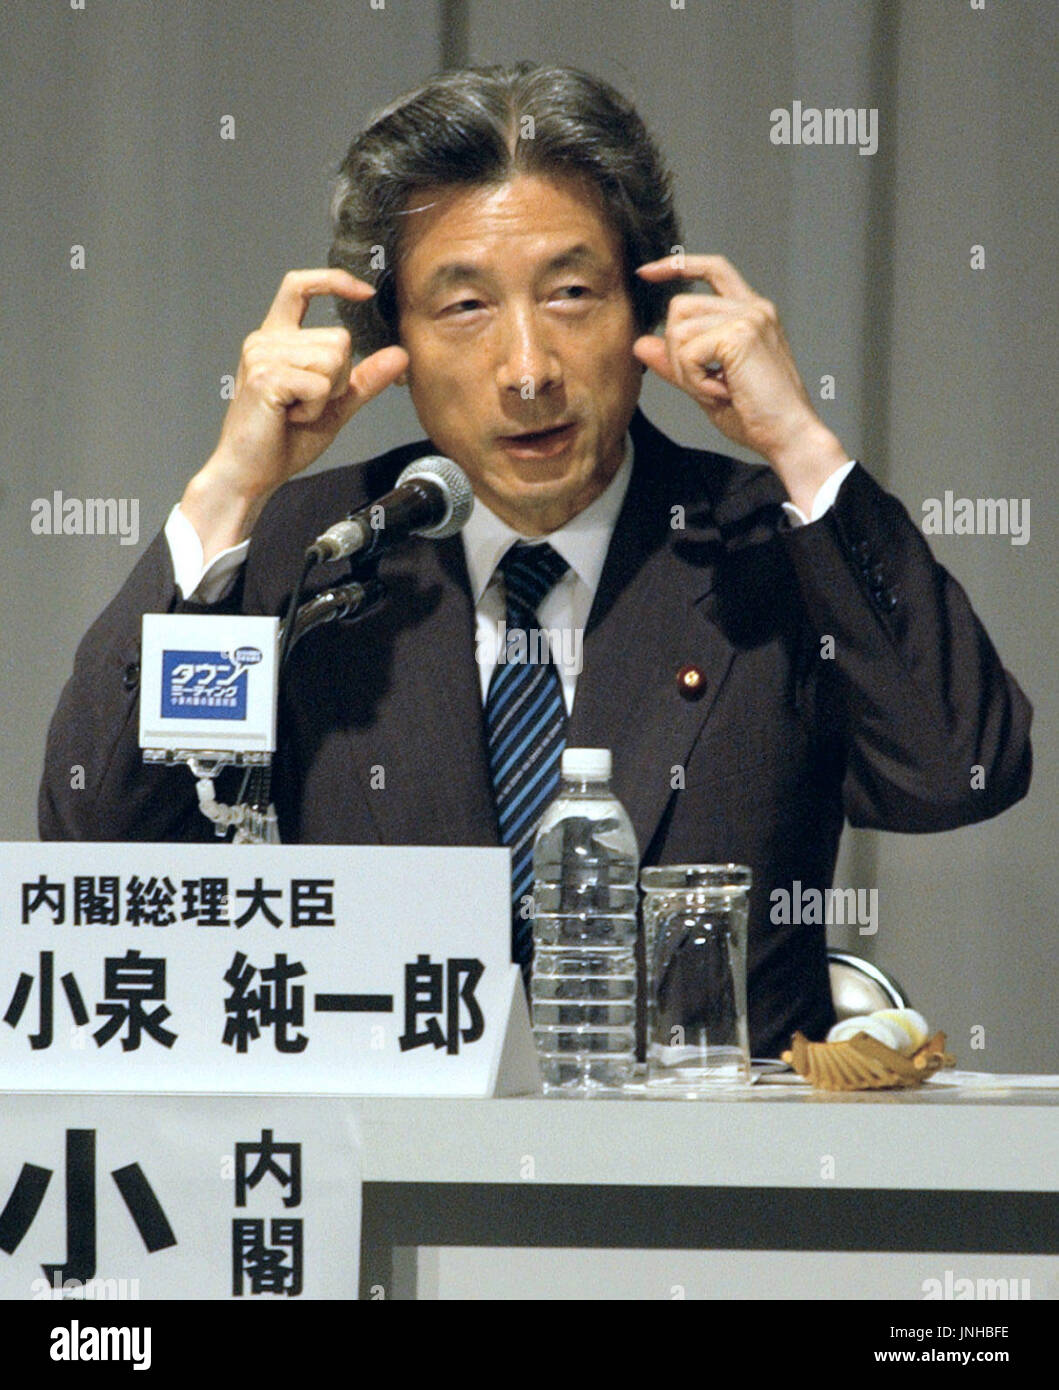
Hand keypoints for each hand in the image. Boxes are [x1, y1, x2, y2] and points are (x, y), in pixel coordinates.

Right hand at [181, 268, 407, 560]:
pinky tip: (289, 419)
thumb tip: (400, 355)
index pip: (299, 287)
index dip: (333, 281)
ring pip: (333, 359)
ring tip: (295, 412)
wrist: (251, 474)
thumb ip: (365, 379)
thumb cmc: (283, 441)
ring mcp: (262, 355)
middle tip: (306, 405)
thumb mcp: (334, 405)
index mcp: (277, 339)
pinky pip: (320, 384)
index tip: (363, 292)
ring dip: (327, 397)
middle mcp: (265, 340)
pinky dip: (315, 409)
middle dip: (339, 380)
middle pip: (338, 339)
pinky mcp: (264, 377)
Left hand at [633, 254, 847, 510]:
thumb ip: (676, 362)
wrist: (789, 436)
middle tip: (703, 385)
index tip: (645, 272)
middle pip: (680, 306)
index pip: (712, 269)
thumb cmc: (757, 416)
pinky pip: (687, 353)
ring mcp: (748, 317)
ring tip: (715, 390)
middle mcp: (752, 307)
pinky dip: (694, 380)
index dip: (677, 266)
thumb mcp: (706, 385)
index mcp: (751, 312)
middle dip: (675, 352)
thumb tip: (641, 343)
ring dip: (685, 370)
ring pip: (678, 331)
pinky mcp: (740, 334)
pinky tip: (720, 392)